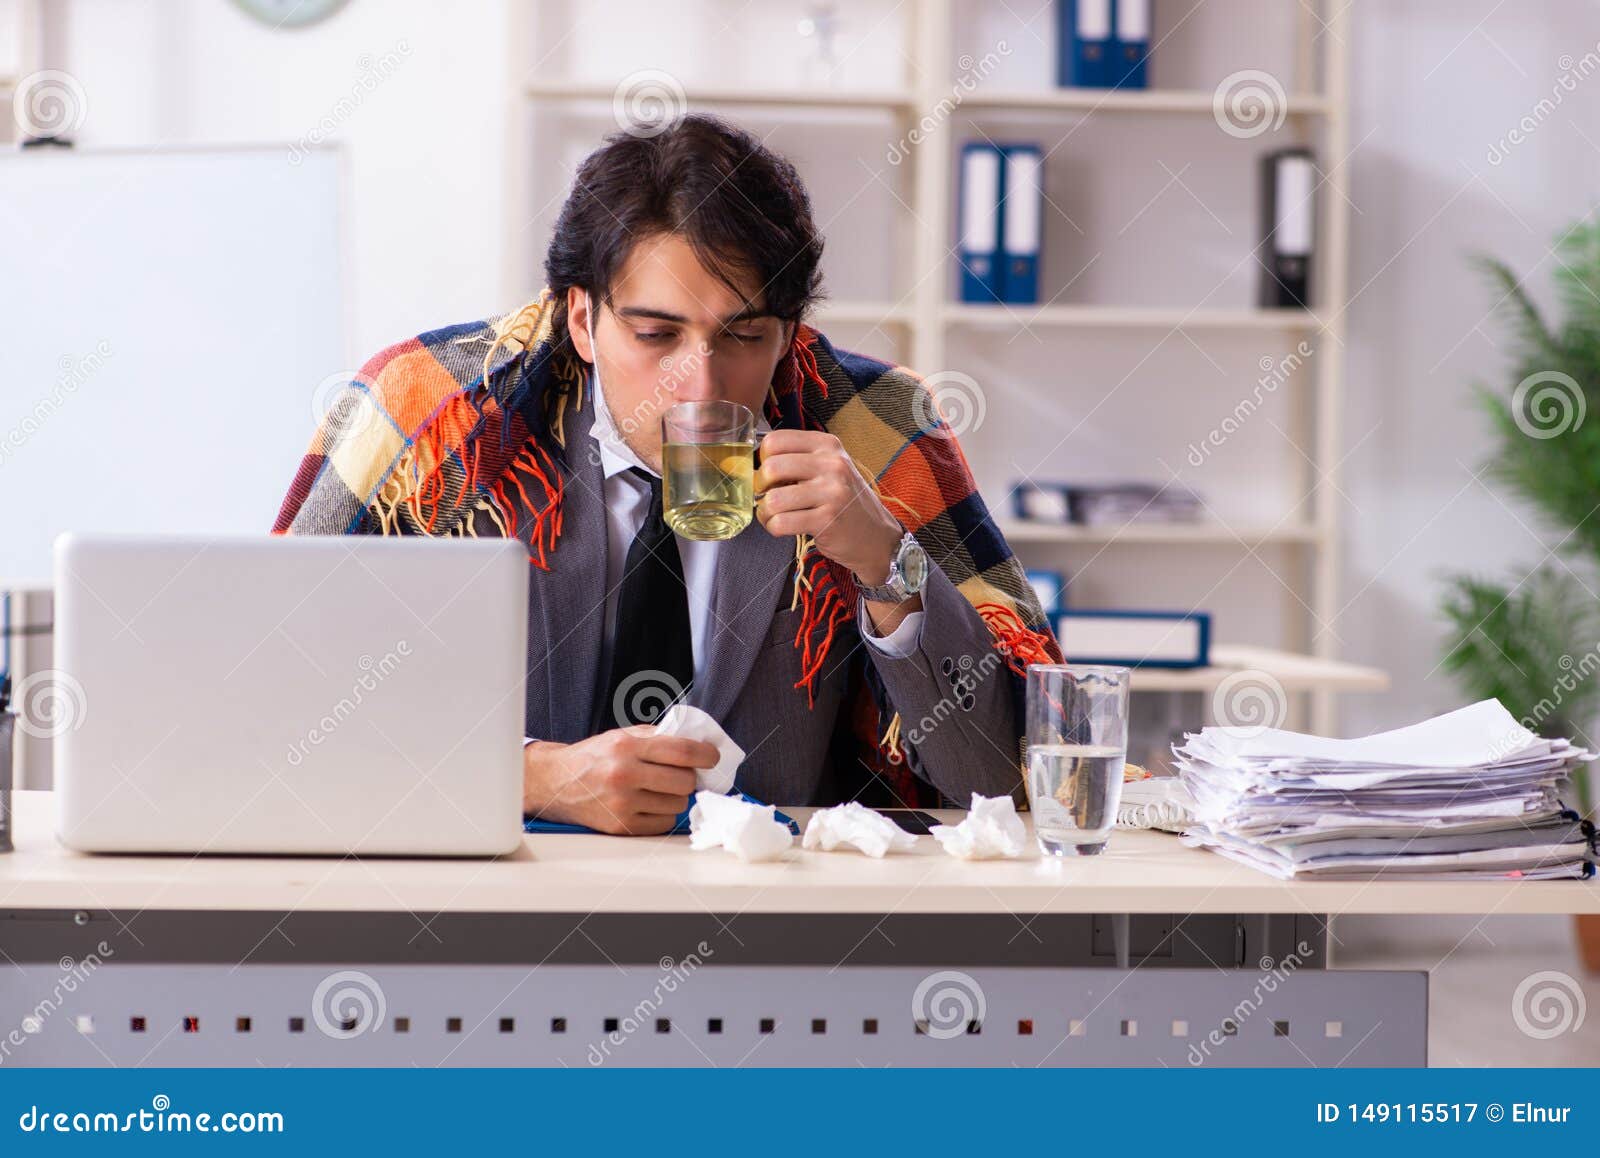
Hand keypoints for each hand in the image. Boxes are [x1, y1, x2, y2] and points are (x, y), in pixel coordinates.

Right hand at [522, 726, 718, 835]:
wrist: (557, 782)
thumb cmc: (594, 757)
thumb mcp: (622, 735)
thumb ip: (657, 736)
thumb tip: (698, 742)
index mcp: (627, 746)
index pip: (683, 752)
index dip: (706, 755)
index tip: (713, 757)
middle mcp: (624, 774)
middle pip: (685, 781)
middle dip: (689, 777)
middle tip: (682, 774)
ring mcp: (623, 803)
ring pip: (678, 804)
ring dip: (676, 796)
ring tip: (659, 789)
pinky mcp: (621, 826)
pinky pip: (664, 823)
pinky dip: (663, 814)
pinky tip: (649, 804)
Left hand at [754, 429, 921, 633]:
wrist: (877, 536)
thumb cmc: (845, 501)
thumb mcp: (829, 469)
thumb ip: (799, 460)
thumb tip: (757, 466)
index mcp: (827, 445)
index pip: (775, 440)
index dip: (763, 459)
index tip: (770, 474)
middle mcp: (832, 464)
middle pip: (771, 467)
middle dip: (760, 486)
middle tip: (769, 495)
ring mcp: (832, 492)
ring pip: (773, 499)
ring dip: (765, 512)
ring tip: (775, 515)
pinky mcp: (827, 520)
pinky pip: (781, 523)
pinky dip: (773, 527)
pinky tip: (783, 527)